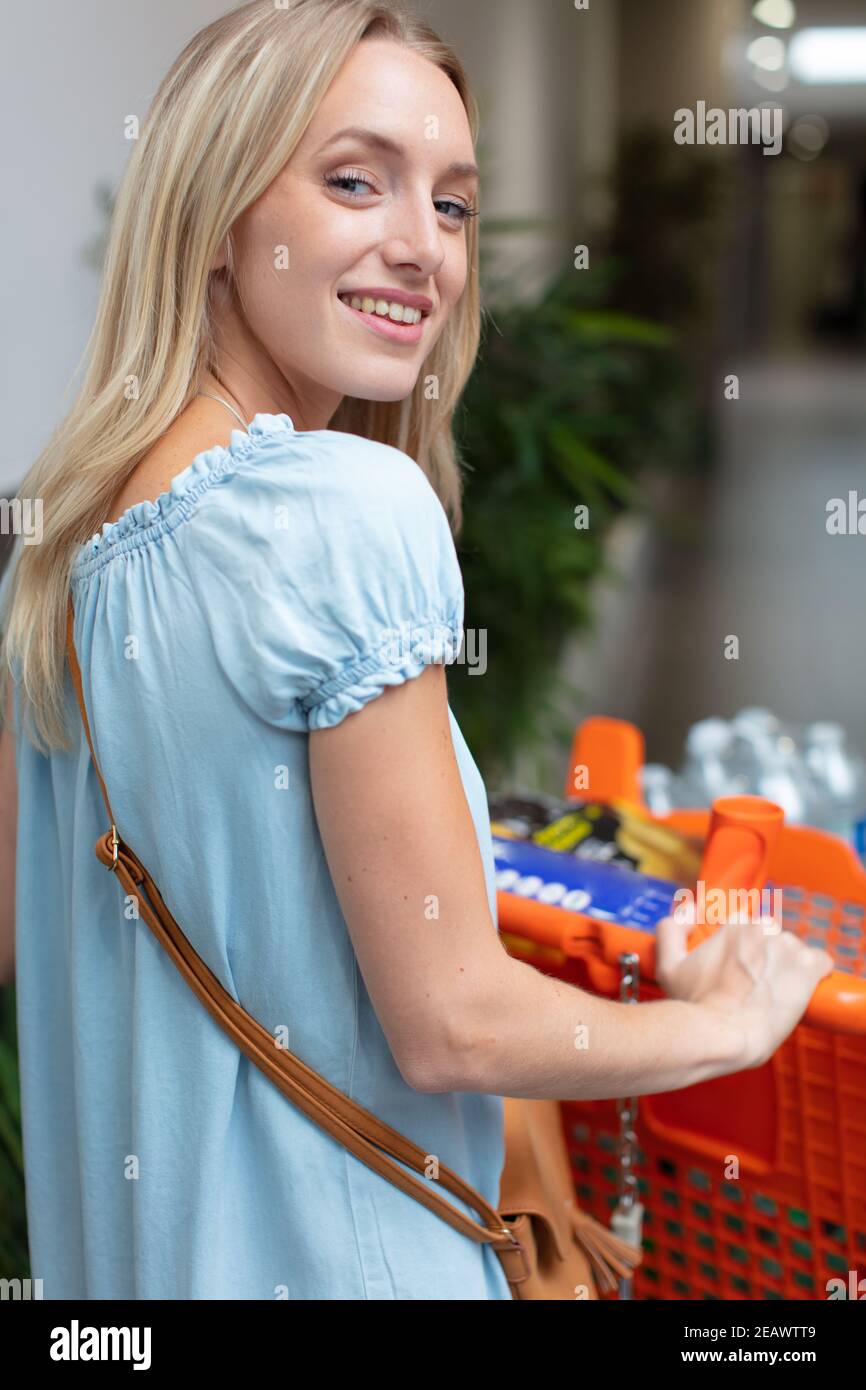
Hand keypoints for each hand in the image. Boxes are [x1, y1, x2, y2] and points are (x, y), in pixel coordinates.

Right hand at [654, 901, 833, 1067]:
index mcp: (735, 924)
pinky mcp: (809, 969)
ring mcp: (789, 948)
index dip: (742, 947)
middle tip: (754, 983)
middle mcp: (764, 929)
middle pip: (772, 936)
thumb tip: (690, 909)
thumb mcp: (668, 965)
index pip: (747, 924)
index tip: (738, 966)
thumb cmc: (695, 1004)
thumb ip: (671, 928)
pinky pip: (822, 962)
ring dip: (788, 967)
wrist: (723, 1036)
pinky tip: (800, 989)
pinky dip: (815, 974)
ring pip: (795, 950)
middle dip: (765, 955)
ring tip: (773, 992)